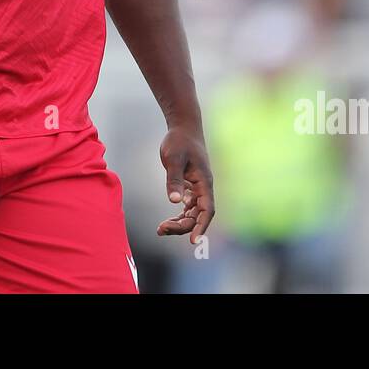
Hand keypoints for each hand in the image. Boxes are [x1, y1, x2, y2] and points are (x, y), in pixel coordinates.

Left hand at [156, 125, 214, 242]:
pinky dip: (179, 216)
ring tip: (160, 229)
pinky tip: (166, 222)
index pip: (207, 210)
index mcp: (204, 182)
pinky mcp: (189, 186)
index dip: (201, 226)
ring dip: (180, 223)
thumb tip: (175, 201)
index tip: (193, 241)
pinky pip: (187, 207)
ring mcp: (197, 188)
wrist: (183, 127)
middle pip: (198, 215)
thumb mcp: (173, 159)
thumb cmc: (179, 141)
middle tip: (161, 229)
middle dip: (183, 226)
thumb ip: (174, 180)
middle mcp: (203, 188)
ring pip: (192, 213)